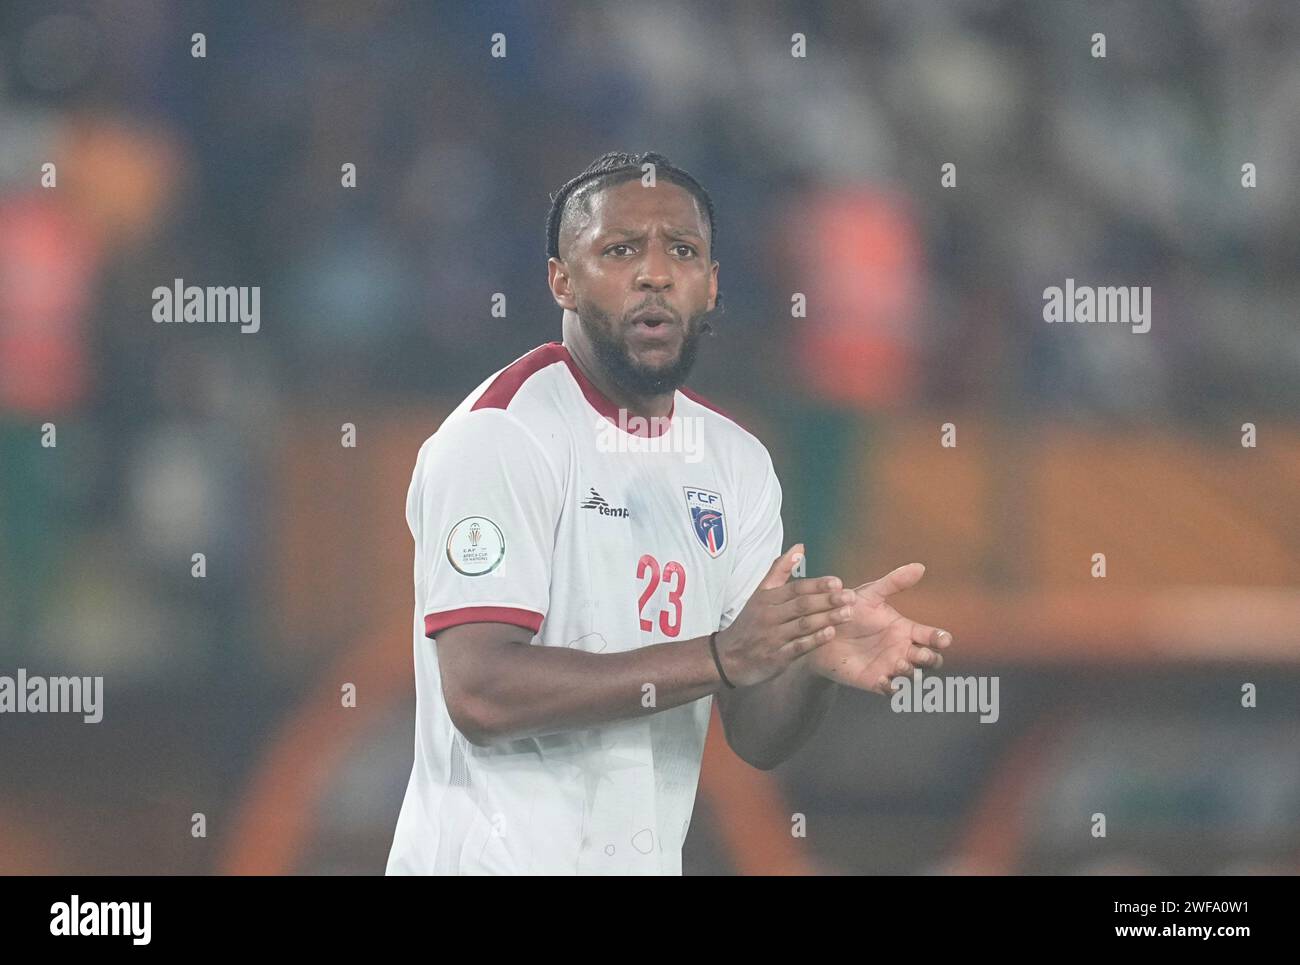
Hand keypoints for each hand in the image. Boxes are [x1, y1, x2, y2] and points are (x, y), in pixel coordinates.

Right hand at [713, 543, 856, 687]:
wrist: (728, 656)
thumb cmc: (750, 622)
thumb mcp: (760, 593)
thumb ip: (780, 570)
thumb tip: (799, 547)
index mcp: (767, 598)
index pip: (795, 588)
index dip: (817, 585)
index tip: (837, 582)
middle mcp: (770, 615)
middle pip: (802, 605)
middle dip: (827, 600)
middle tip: (850, 597)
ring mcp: (773, 637)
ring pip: (803, 625)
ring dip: (827, 618)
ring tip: (848, 613)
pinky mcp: (776, 657)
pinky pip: (798, 647)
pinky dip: (815, 640)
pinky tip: (831, 634)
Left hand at [804, 562, 952, 693]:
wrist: (821, 630)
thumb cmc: (849, 610)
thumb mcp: (870, 594)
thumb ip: (894, 582)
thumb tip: (920, 567)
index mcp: (906, 630)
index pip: (932, 637)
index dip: (940, 639)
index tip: (943, 639)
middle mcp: (903, 650)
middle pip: (929, 660)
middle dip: (930, 658)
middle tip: (921, 653)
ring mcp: (890, 667)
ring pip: (912, 676)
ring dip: (911, 673)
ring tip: (900, 664)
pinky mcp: (874, 680)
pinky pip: (889, 689)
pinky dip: (891, 687)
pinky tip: (884, 681)